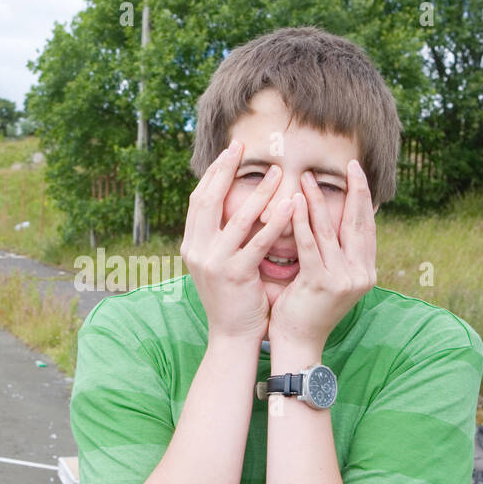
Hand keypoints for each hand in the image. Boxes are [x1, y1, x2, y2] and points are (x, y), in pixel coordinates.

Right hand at [180, 138, 293, 342]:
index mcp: (191, 245)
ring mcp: (214, 263)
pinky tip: (291, 206)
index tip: (231, 152)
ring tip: (278, 172)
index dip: (213, 174)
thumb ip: (220, 236)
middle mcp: (196, 251)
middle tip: (243, 147)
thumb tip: (231, 204)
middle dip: (226, 170)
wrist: (231, 336)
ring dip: (259, 192)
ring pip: (237, 218)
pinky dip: (276, 221)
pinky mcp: (235, 275)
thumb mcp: (218, 263)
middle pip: (209, 200)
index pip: (199, 200)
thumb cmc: (232, 298)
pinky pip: (258, 241)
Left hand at [268, 159, 376, 348]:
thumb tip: (336, 223)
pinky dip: (302, 221)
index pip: (367, 228)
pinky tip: (296, 201)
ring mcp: (343, 279)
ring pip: (331, 230)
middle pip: (358, 224)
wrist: (298, 343)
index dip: (364, 200)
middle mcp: (360, 274)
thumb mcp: (329, 279)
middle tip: (351, 165)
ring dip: (319, 200)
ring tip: (309, 176)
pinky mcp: (321, 283)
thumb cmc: (308, 309)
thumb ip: (336, 254)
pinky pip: (310, 244)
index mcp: (365, 271)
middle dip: (355, 191)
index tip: (359, 175)